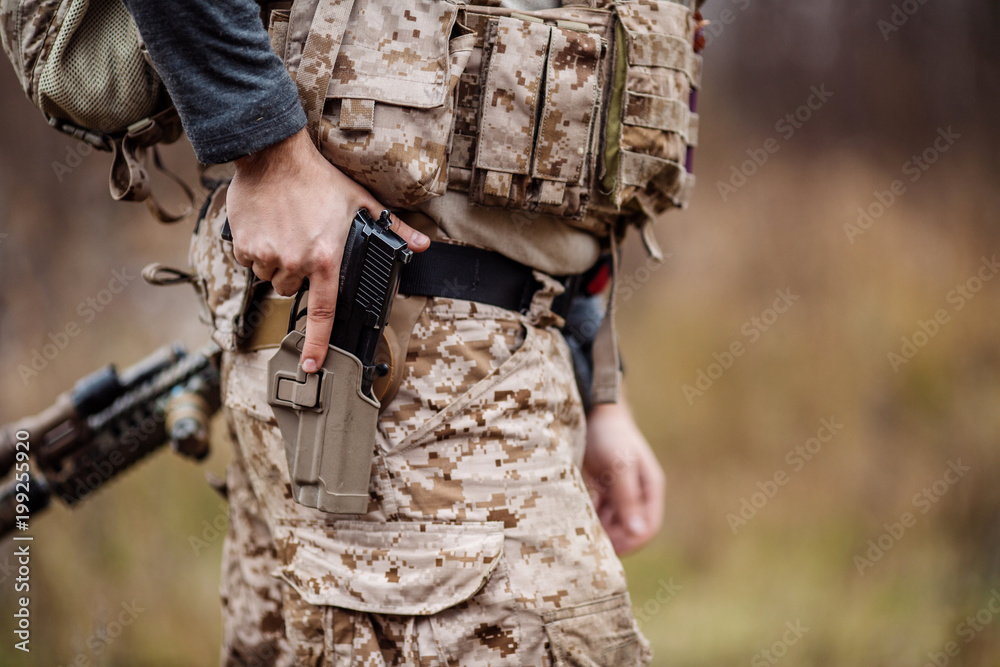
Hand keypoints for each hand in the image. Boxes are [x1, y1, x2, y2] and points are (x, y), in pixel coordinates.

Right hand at [227, 129, 428, 371]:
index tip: (312, 366)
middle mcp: (294, 261)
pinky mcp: (243, 246)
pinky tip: (269, 227)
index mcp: (325, 257)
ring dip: (278, 263)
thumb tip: (423, 244)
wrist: (272, 155)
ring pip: (271, 277)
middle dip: (298, 275)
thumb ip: (393, 229)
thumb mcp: (362, 202)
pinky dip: (257, 252)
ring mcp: (266, 255)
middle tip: (305, 245)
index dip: (318, 344)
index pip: (324, 311)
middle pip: (292, 290)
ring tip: (287, 232)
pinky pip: (250, 263)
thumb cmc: (319, 178)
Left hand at [582, 401, 664, 555]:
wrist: (591, 411)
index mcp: (649, 489)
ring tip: (577, 526)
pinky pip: (594, 512)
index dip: (631, 542)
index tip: (608, 550)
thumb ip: (627, 498)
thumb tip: (638, 533)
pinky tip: (572, 513)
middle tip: (587, 541)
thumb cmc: (611, 435)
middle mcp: (636, 495)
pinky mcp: (599, 490)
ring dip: (596, 528)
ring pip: (609, 523)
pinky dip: (586, 515)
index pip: (648, 528)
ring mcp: (617, 493)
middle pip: (627, 530)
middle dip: (610, 537)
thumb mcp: (619, 466)